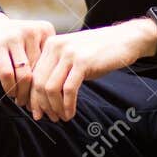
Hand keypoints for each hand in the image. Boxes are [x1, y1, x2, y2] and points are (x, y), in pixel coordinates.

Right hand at [0, 12, 55, 106]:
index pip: (51, 64)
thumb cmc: (14, 41)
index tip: (47, 102)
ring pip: (25, 75)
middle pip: (39, 71)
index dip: (49, 85)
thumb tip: (56, 92)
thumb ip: (45, 60)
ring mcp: (15, 36)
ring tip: (21, 102)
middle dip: (36, 93)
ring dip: (23, 93)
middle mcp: (33, 31)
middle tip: (35, 108)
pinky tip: (10, 94)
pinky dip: (10, 88)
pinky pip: (7, 73)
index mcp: (46, 30)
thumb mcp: (33, 44)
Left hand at [27, 19, 156, 121]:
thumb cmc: (99, 52)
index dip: (32, 96)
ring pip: (51, 88)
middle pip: (39, 82)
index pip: (33, 74)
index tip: (35, 111)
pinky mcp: (83, 62)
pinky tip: (70, 113)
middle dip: (41, 105)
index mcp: (50, 45)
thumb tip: (42, 96)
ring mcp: (69, 53)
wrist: (125, 39)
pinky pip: (68, 90)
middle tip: (47, 118)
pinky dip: (67, 105)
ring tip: (60, 117)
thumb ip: (57, 70)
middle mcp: (56, 47)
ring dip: (54, 107)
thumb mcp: (72, 57)